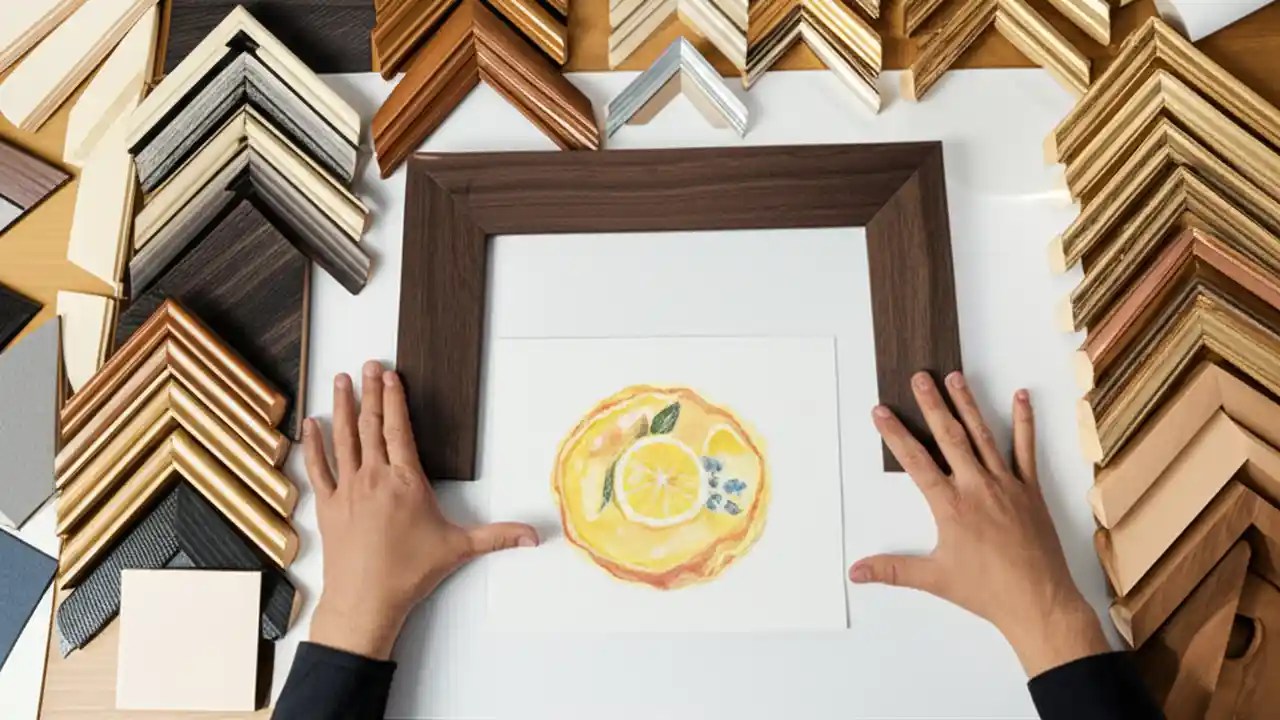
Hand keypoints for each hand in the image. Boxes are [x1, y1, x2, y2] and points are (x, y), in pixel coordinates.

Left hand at [302, 361, 538, 659]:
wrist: (365, 601)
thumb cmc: (408, 573)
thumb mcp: (458, 548)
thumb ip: (497, 536)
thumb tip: (533, 535)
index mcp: (406, 481)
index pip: (399, 429)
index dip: (394, 399)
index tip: (390, 375)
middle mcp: (374, 478)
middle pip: (371, 424)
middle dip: (369, 391)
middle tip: (367, 365)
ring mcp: (347, 489)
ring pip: (343, 438)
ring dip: (342, 407)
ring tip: (340, 380)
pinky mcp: (328, 505)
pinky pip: (319, 466)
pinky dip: (314, 444)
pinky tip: (310, 425)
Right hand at [850, 371, 1108, 676]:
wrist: (1038, 601)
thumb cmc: (987, 591)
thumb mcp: (933, 579)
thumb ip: (892, 570)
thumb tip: (855, 571)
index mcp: (951, 506)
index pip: (916, 462)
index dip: (895, 434)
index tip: (881, 412)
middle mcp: (977, 487)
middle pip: (949, 437)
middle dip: (932, 405)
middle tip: (920, 377)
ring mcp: (1006, 485)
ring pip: (982, 436)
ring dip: (967, 404)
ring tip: (955, 377)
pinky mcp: (1030, 490)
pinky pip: (1025, 449)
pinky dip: (1023, 422)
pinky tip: (1021, 397)